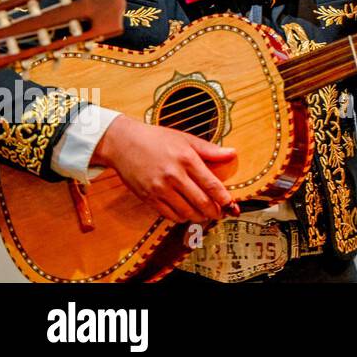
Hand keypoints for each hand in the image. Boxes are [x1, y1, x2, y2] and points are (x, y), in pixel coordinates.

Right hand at [91, 115, 238, 222]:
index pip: (210, 184)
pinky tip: (187, 214)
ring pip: (185, 211)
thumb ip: (210, 150)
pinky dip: (181, 218)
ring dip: (199, 217)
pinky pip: (168, 214)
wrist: (124, 144)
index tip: (231, 205)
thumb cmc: (157, 139)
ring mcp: (159, 189)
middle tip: (220, 214)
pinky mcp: (148, 198)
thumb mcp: (186, 139)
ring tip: (205, 215)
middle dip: (214, 211)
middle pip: (200, 201)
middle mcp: (173, 176)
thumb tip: (232, 153)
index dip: (223, 198)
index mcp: (186, 159)